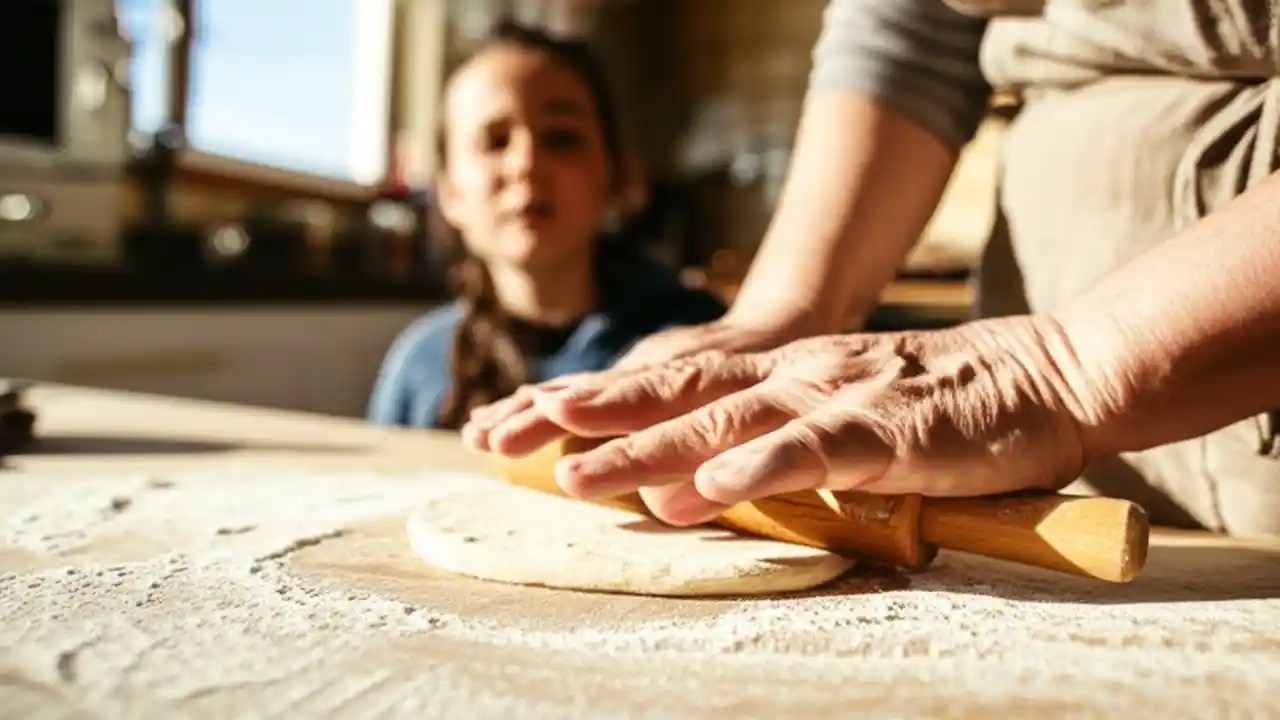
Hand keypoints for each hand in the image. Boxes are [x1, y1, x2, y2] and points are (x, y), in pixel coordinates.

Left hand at [474, 316, 1103, 525]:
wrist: (1049, 373)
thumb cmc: (942, 407)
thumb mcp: (841, 419)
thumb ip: (769, 447)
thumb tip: (690, 486)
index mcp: (781, 372)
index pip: (673, 382)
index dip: (599, 400)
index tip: (526, 419)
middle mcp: (795, 373)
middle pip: (677, 393)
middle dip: (592, 418)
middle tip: (513, 438)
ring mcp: (838, 394)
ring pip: (727, 420)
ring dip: (650, 447)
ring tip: (581, 475)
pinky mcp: (890, 425)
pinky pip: (814, 447)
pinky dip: (758, 465)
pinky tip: (707, 489)